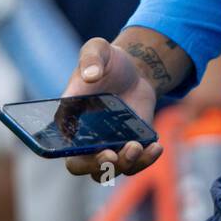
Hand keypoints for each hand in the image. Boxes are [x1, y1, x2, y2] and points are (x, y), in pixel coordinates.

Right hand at [61, 37, 162, 180]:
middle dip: (99, 167)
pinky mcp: (131, 143)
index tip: (93, 152)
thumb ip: (90, 58)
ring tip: (138, 146)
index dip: (75, 157)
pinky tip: (156, 146)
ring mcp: (110, 144)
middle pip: (86, 168)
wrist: (135, 69)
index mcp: (70, 120)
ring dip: (126, 165)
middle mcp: (87, 138)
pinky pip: (136, 162)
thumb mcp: (98, 49)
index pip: (63, 150)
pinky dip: (147, 160)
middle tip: (113, 156)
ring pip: (112, 170)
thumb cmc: (108, 61)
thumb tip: (90, 76)